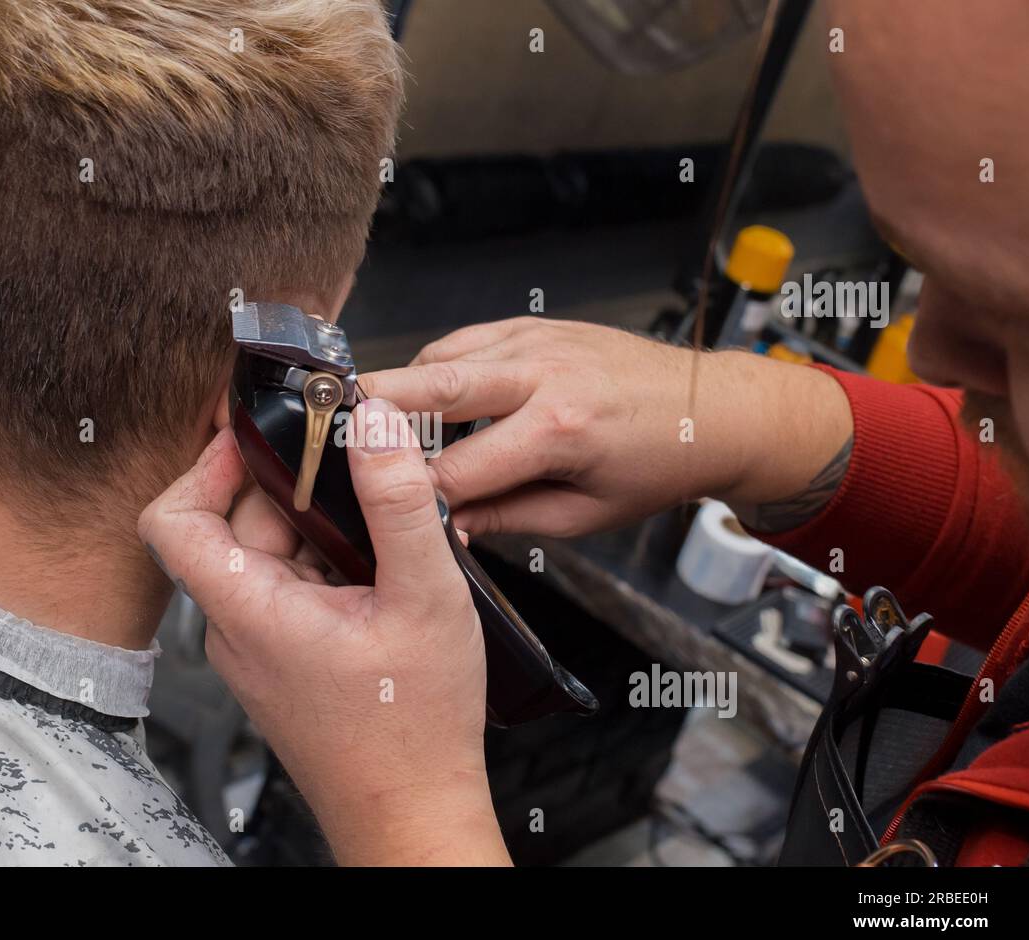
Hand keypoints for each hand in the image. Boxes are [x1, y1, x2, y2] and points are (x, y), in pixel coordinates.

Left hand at [138, 399, 510, 865]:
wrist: (414, 814)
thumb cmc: (413, 729)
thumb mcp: (424, 597)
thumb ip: (399, 505)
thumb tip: (373, 425)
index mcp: (249, 611)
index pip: (173, 520)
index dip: (206, 463)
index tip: (257, 432)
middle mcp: (239, 629)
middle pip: (235, 525)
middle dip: (294, 486)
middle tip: (355, 462)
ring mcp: (260, 648)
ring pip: (271, 555)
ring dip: (319, 526)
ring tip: (383, 526)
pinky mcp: (285, 660)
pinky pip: (291, 588)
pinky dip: (328, 563)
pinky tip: (381, 570)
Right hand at [361, 317, 852, 536]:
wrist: (708, 407)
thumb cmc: (653, 466)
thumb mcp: (584, 515)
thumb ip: (507, 518)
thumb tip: (445, 525)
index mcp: (559, 430)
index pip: (458, 469)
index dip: (416, 497)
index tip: (384, 511)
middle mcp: (540, 374)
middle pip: (430, 388)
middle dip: (370, 410)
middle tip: (320, 428)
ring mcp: (533, 340)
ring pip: (438, 358)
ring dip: (398, 388)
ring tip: (367, 423)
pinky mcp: (531, 325)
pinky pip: (462, 342)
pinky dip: (434, 369)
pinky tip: (424, 398)